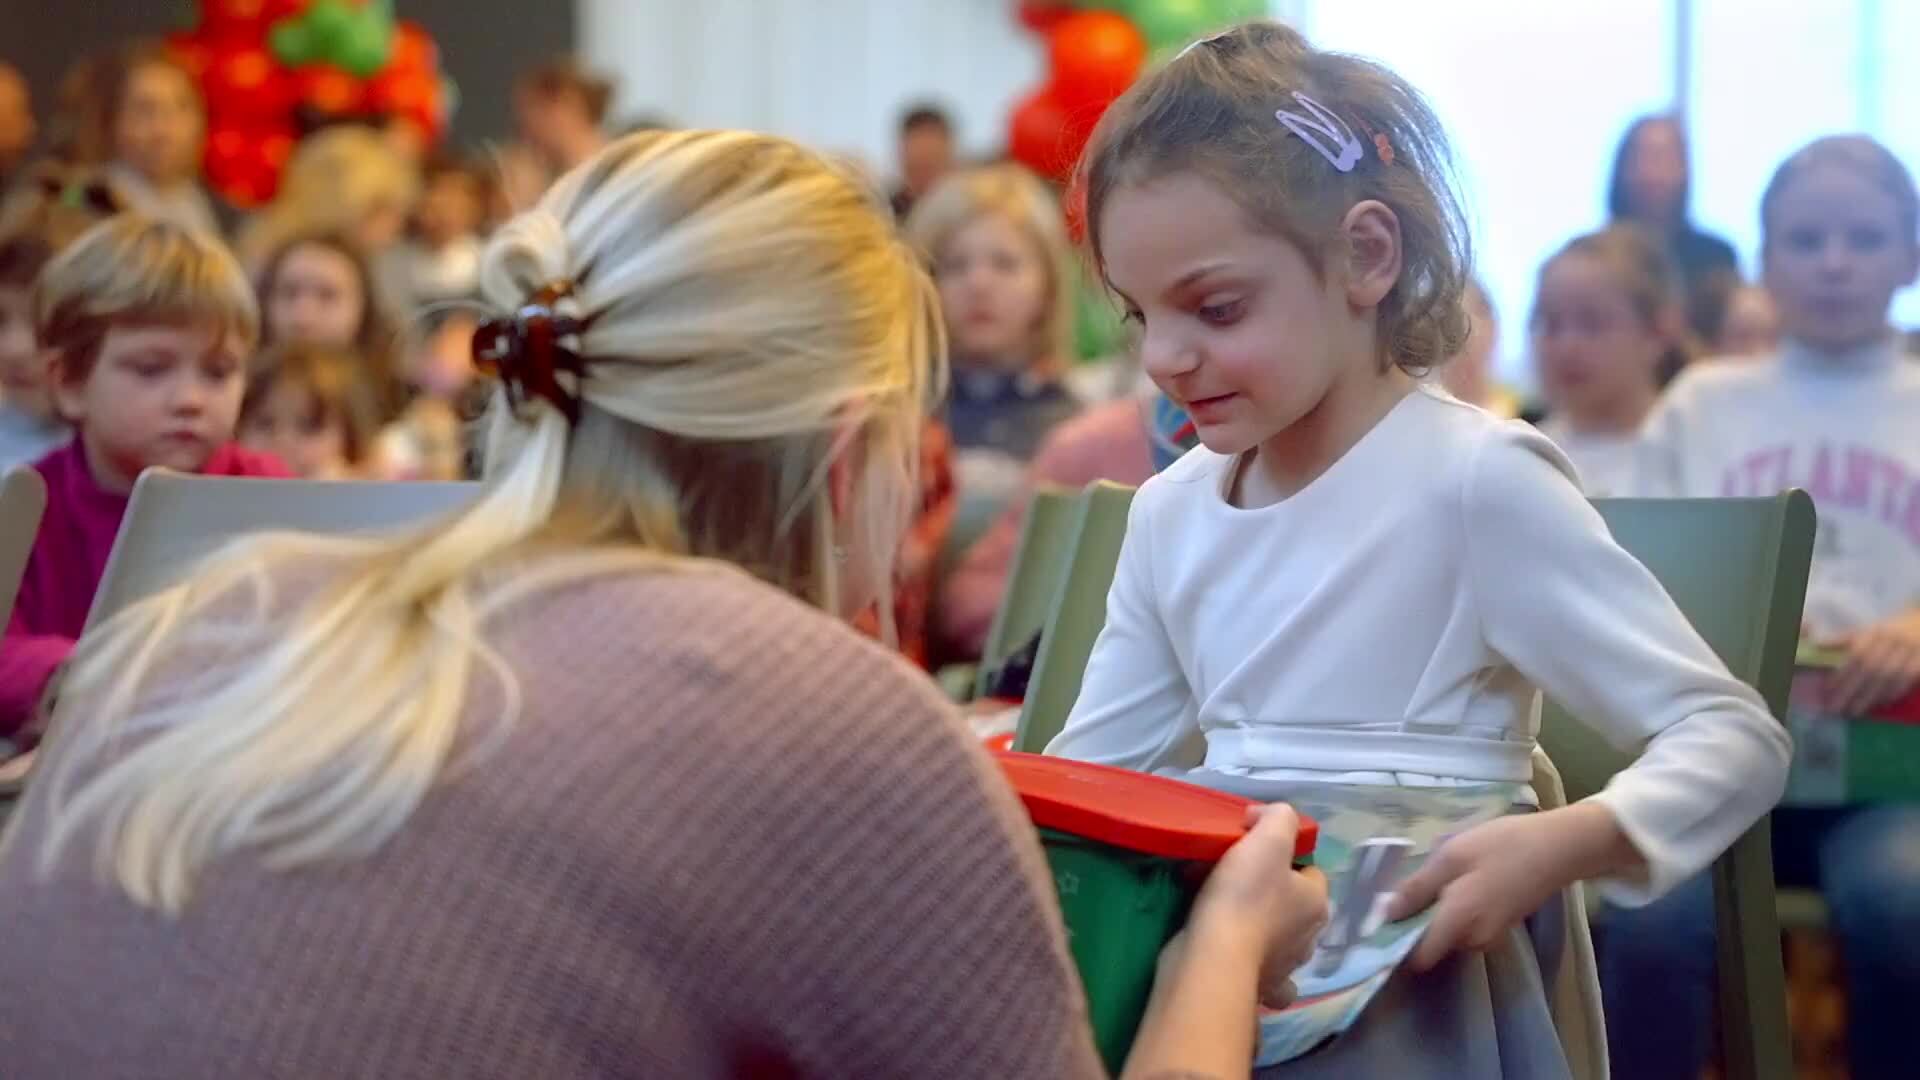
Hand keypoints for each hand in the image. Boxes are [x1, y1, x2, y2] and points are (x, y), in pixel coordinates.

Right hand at [1185, 804, 1329, 1004]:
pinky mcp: (1260, 986)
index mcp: (1316, 902)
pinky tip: (1241, 954)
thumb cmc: (1244, 896)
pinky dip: (1258, 965)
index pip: (1310, 870)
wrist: (1214, 957)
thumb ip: (1277, 816)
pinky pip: (1266, 974)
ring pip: (1282, 940)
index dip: (1285, 857)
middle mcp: (1309, 936)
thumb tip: (1263, 817)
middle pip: (1295, 904)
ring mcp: (1286, 966)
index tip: (1253, 852)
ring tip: (1230, 913)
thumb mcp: (1267, 838)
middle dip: (1275, 894)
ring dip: (1266, 930)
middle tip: (1237, 879)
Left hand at [1385, 803, 1639, 971]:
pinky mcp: (1497, 928)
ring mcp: (1488, 937)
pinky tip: (1450, 885)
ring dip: (1431, 915)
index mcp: (1459, 921)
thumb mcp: (1452, 856)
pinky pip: (1461, 927)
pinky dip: (1450, 912)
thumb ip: (1417, 887)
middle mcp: (1473, 939)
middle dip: (1410, 924)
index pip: (1417, 956)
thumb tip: (1384, 914)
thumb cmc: (1503, 845)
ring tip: (1423, 883)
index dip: (1393, 943)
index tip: (1373, 925)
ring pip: (1445, 935)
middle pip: (1428, 945)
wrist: (1558, 848)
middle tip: (1396, 891)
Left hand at [1827, 611, 1919, 713]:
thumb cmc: (1889, 632)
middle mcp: (1892, 641)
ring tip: (1855, 711)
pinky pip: (1907, 680)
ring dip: (1871, 696)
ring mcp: (1910, 651)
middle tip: (1837, 708)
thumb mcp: (1867, 631)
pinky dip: (1892, 693)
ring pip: (1889, 677)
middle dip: (1852, 690)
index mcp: (1875, 632)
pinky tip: (1879, 704)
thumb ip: (1843, 640)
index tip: (1828, 690)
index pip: (1856, 655)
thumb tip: (1817, 646)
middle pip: (1870, 669)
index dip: (1842, 674)